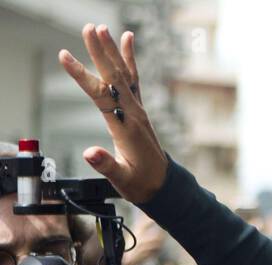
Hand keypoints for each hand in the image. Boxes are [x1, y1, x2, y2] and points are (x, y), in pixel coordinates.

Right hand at [58, 25, 167, 202]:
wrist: (164, 186)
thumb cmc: (142, 184)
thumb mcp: (122, 179)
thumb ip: (106, 165)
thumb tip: (90, 153)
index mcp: (125, 127)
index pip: (101, 95)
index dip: (82, 76)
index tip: (64, 57)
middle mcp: (133, 113)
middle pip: (114, 78)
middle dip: (101, 53)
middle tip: (89, 28)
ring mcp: (137, 110)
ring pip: (124, 75)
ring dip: (113, 51)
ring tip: (102, 29)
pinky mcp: (138, 110)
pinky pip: (134, 80)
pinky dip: (129, 60)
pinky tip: (128, 41)